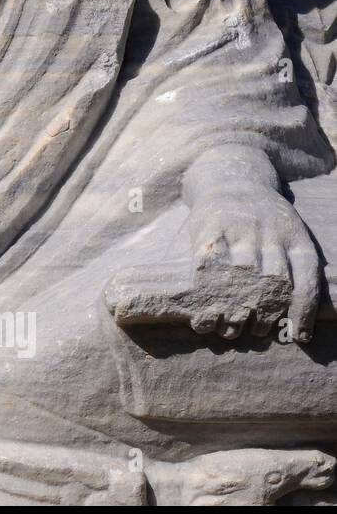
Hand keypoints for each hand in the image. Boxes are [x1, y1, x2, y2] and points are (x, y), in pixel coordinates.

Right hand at [184, 185, 319, 340]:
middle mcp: (271, 233)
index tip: (299, 336)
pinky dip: (208, 289)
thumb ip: (292, 263)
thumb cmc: (262, 216)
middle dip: (267, 313)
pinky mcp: (212, 226)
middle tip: (259, 332)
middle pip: (274, 282)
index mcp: (295, 237)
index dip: (304, 310)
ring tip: (231, 328)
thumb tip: (302, 312)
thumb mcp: (288, 231)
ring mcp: (241, 228)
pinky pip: (211, 262)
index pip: (306, 278)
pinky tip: (205, 307)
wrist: (231, 177)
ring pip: (242, 276)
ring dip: (236, 307)